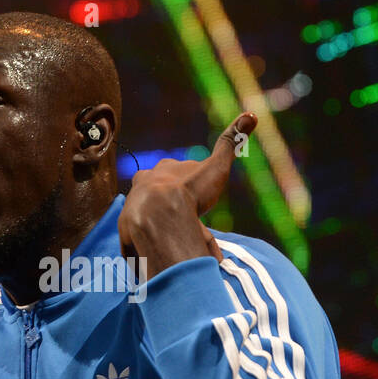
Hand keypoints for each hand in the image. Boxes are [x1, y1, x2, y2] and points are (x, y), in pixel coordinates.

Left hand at [118, 112, 256, 279]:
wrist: (162, 213)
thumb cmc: (189, 189)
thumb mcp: (216, 166)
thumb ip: (231, 141)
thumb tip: (251, 114)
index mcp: (157, 173)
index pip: (166, 175)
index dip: (178, 185)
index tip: (188, 196)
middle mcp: (140, 190)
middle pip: (151, 198)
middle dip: (164, 209)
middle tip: (179, 223)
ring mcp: (130, 212)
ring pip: (143, 223)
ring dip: (155, 233)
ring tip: (169, 249)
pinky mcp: (127, 237)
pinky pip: (135, 245)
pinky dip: (144, 253)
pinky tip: (155, 263)